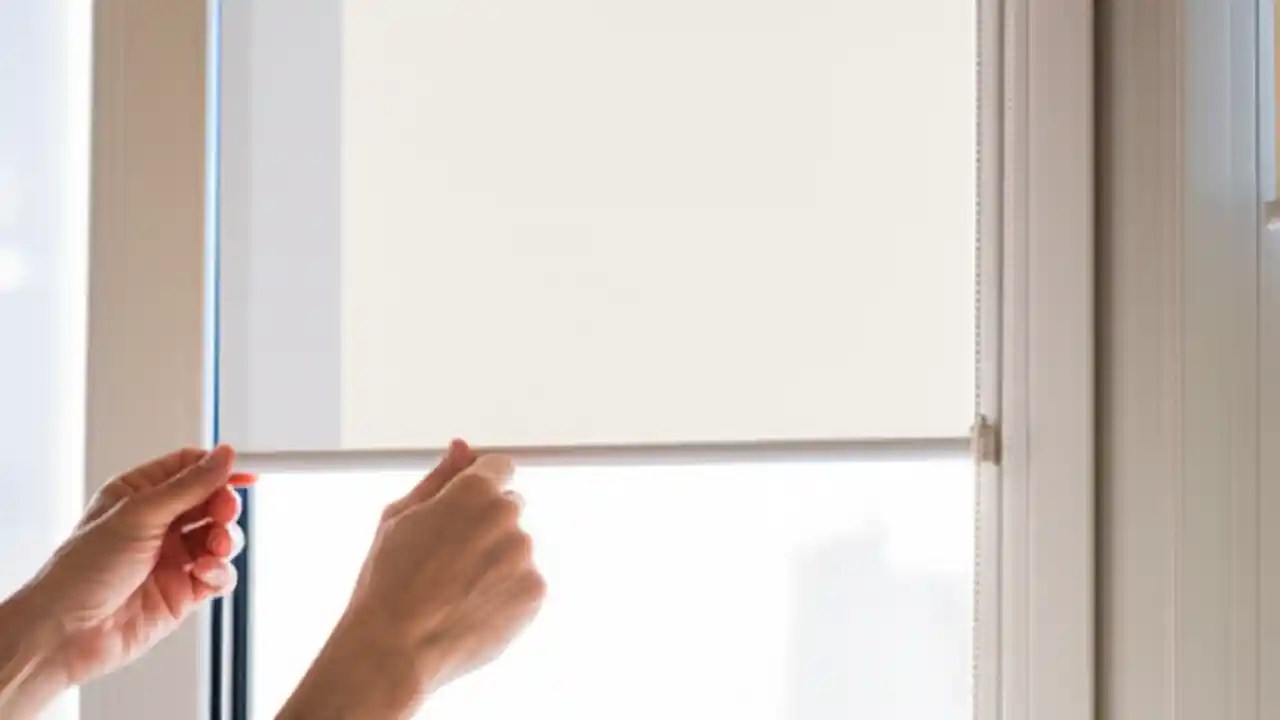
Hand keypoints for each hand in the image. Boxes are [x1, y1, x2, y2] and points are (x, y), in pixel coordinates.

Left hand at [22, 445, 250, 685]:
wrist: (67, 633)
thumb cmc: (81, 571)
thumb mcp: (139, 514)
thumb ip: (188, 486)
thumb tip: (224, 456)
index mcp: (138, 496)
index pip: (187, 469)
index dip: (217, 468)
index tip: (244, 472)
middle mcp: (157, 525)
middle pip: (210, 502)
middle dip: (223, 506)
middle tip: (224, 512)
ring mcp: (172, 559)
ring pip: (219, 537)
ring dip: (225, 539)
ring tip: (215, 547)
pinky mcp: (184, 591)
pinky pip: (219, 574)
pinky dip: (220, 572)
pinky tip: (205, 574)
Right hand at [280, 440, 544, 718]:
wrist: (396, 650)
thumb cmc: (388, 584)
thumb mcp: (399, 518)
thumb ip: (438, 478)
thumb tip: (461, 447)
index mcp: (473, 491)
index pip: (499, 467)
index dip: (481, 486)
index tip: (466, 508)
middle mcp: (506, 516)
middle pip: (509, 507)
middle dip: (486, 525)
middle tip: (448, 560)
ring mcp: (524, 555)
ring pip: (516, 548)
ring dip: (496, 562)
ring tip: (455, 591)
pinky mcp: (535, 591)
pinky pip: (526, 582)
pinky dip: (506, 593)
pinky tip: (472, 609)